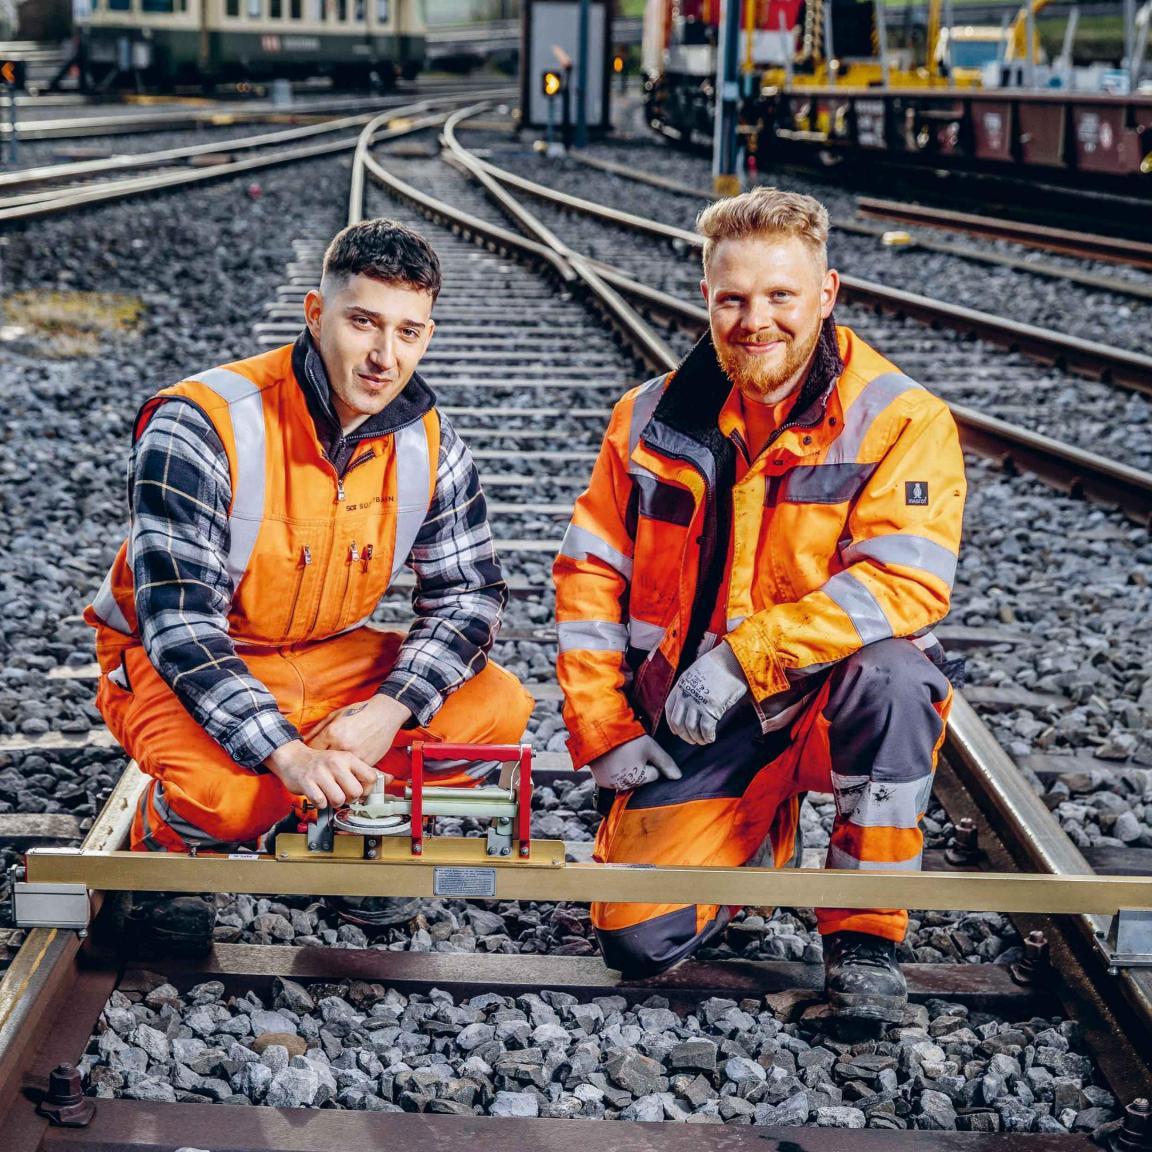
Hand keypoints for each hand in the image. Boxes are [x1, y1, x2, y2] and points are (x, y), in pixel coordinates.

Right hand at [264, 740, 378, 808]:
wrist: (294, 758)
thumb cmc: (322, 763)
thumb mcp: (346, 762)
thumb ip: (366, 771)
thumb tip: (390, 779)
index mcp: (348, 758)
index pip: (371, 777)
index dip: (368, 789)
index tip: (361, 791)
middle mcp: (336, 764)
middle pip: (356, 792)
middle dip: (351, 798)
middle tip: (344, 795)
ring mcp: (321, 773)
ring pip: (339, 799)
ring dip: (335, 802)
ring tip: (331, 795)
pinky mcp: (307, 783)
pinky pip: (321, 802)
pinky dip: (321, 804)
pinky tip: (319, 796)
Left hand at [308, 694, 412, 766]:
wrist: (385, 713)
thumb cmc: (361, 711)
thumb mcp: (336, 715)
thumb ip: (318, 728)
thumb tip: (304, 739)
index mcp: (332, 733)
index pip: (313, 751)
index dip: (311, 756)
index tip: (312, 758)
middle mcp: (342, 745)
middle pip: (325, 765)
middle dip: (322, 768)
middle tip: (321, 769)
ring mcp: (356, 754)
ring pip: (340, 773)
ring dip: (337, 774)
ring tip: (335, 774)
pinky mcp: (368, 760)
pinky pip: (355, 773)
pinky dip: (351, 773)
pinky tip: (349, 771)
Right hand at [588, 735, 680, 791]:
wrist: (599, 732)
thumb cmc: (628, 739)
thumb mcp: (650, 747)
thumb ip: (666, 762)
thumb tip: (678, 777)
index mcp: (639, 779)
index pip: (654, 774)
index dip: (650, 761)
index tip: (642, 750)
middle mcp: (625, 786)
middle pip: (640, 779)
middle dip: (638, 767)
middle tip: (630, 751)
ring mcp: (611, 785)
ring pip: (627, 779)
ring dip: (627, 770)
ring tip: (621, 754)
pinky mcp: (600, 782)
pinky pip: (613, 780)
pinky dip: (614, 772)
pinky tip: (612, 760)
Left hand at [664, 640, 748, 744]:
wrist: (731, 660)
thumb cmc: (718, 664)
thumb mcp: (696, 672)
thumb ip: (691, 686)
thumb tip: (693, 701)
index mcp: (681, 686)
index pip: (669, 709)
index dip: (672, 724)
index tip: (676, 731)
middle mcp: (686, 696)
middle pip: (678, 722)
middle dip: (684, 735)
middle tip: (692, 740)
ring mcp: (698, 703)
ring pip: (690, 728)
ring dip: (696, 738)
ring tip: (702, 741)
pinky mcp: (711, 708)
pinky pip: (705, 729)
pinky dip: (707, 737)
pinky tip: (711, 738)